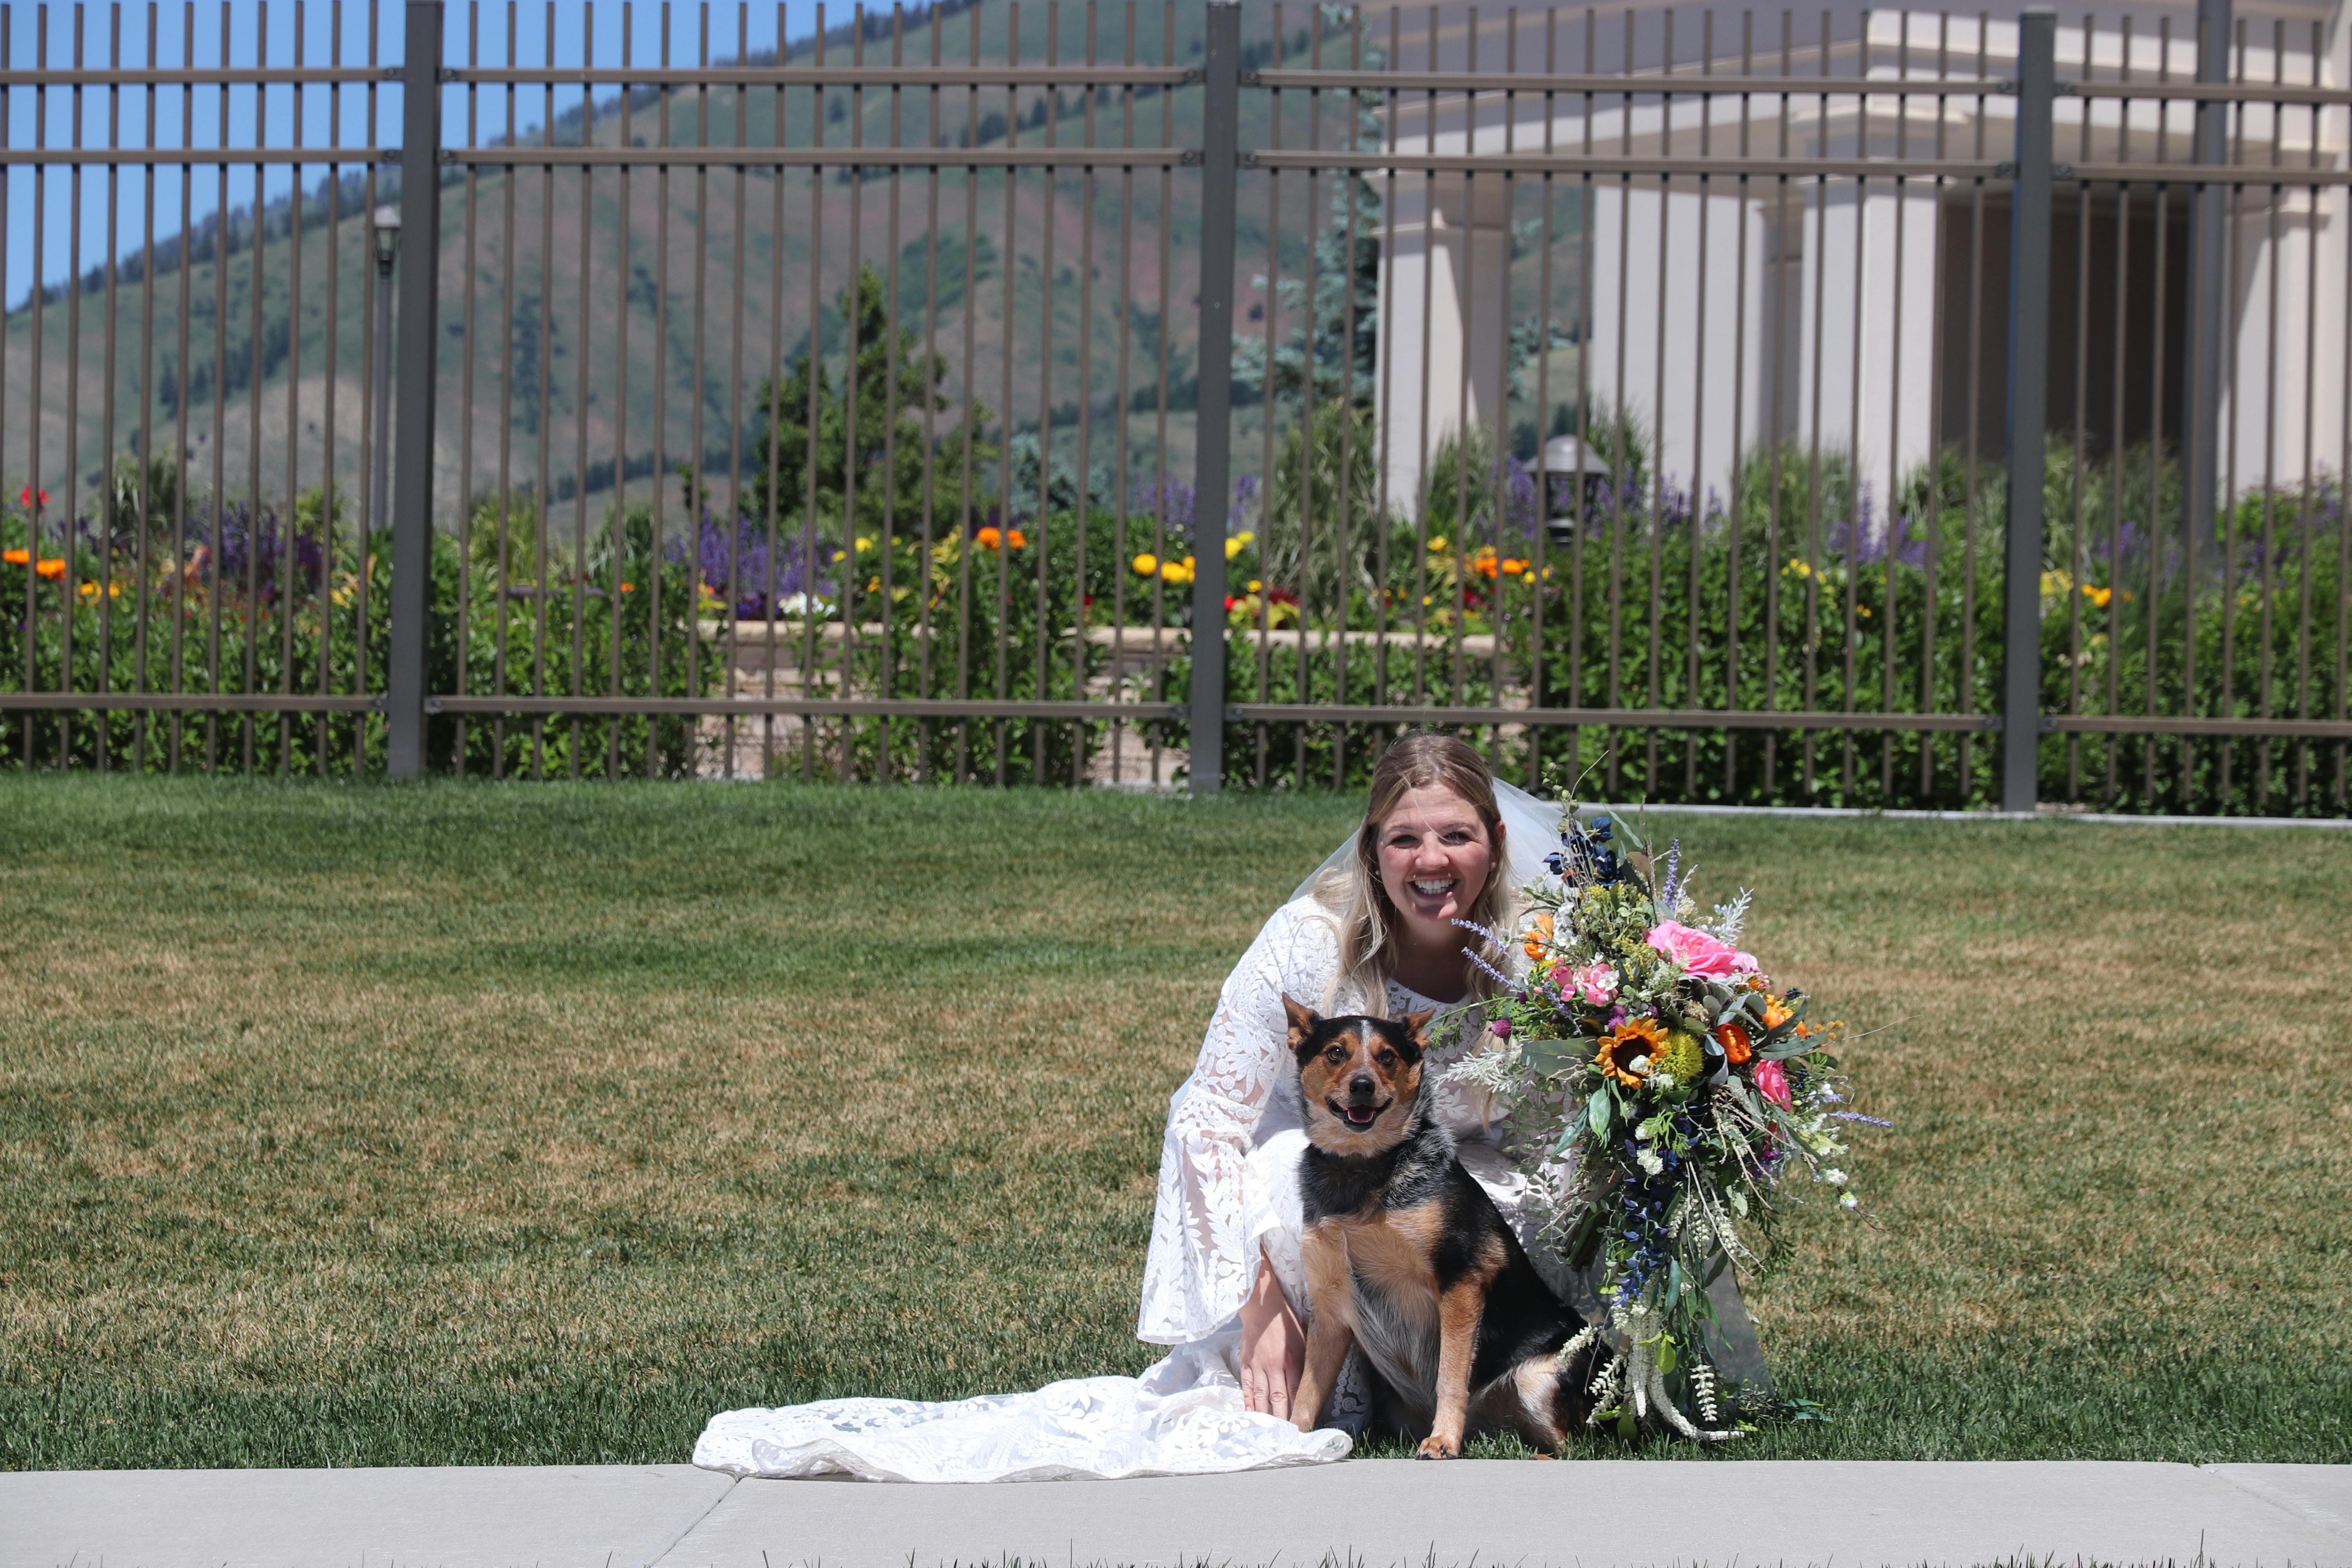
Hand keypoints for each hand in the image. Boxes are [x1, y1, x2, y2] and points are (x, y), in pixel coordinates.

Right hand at [1236, 1247, 1306, 1421]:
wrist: (1262, 1306)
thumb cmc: (1286, 1323)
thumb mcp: (1303, 1340)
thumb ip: (1304, 1362)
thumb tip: (1310, 1383)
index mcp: (1291, 1360)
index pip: (1294, 1392)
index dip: (1296, 1411)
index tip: (1299, 1427)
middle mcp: (1274, 1365)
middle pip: (1277, 1399)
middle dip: (1281, 1420)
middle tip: (1283, 1437)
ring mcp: (1258, 1365)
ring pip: (1261, 1396)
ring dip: (1265, 1415)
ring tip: (1267, 1432)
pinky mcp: (1246, 1363)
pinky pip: (1247, 1386)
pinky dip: (1249, 1401)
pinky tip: (1251, 1414)